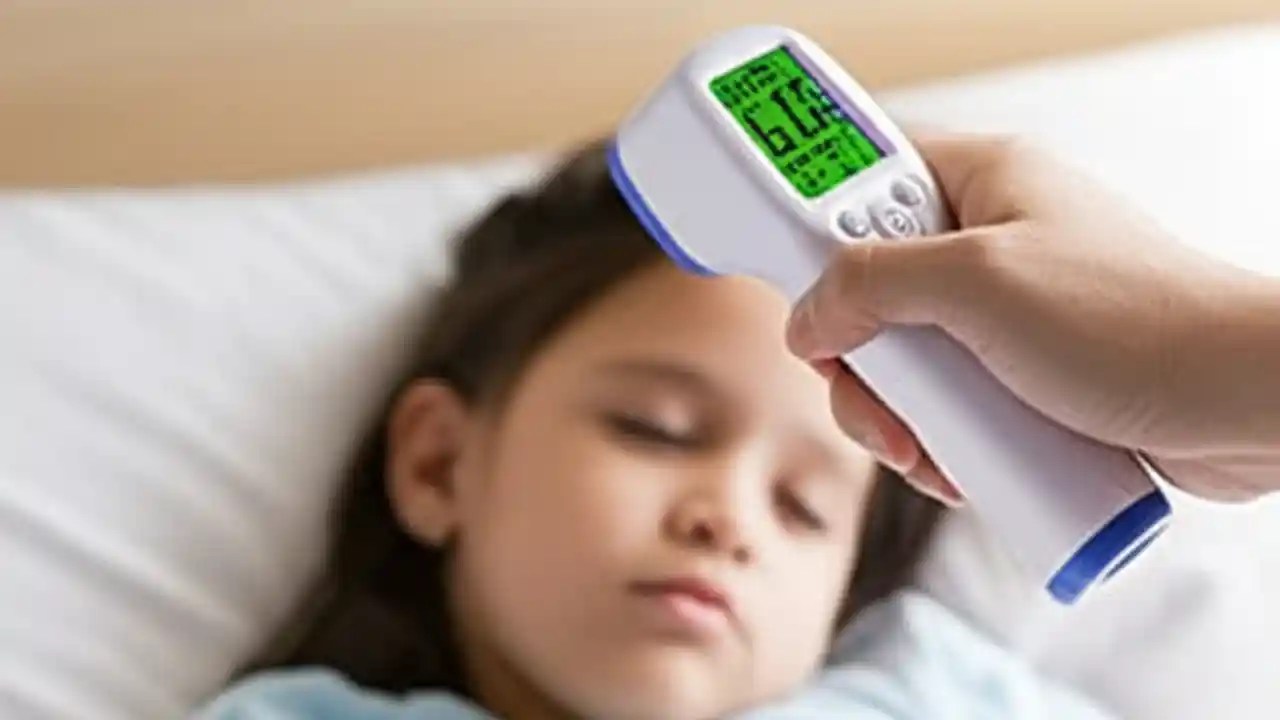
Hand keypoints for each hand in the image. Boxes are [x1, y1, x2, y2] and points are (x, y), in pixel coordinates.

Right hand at [787, 134, 1279, 504]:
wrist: (1249, 404)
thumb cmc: (1138, 323)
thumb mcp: (980, 284)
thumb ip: (872, 283)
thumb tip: (808, 315)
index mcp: (984, 182)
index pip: (868, 177)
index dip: (819, 226)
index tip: (791, 280)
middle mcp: (993, 242)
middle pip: (872, 289)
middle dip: (862, 358)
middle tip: (871, 393)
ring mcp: (1009, 314)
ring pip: (908, 359)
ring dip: (899, 413)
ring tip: (922, 450)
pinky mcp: (1027, 376)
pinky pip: (951, 402)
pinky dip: (940, 438)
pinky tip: (956, 465)